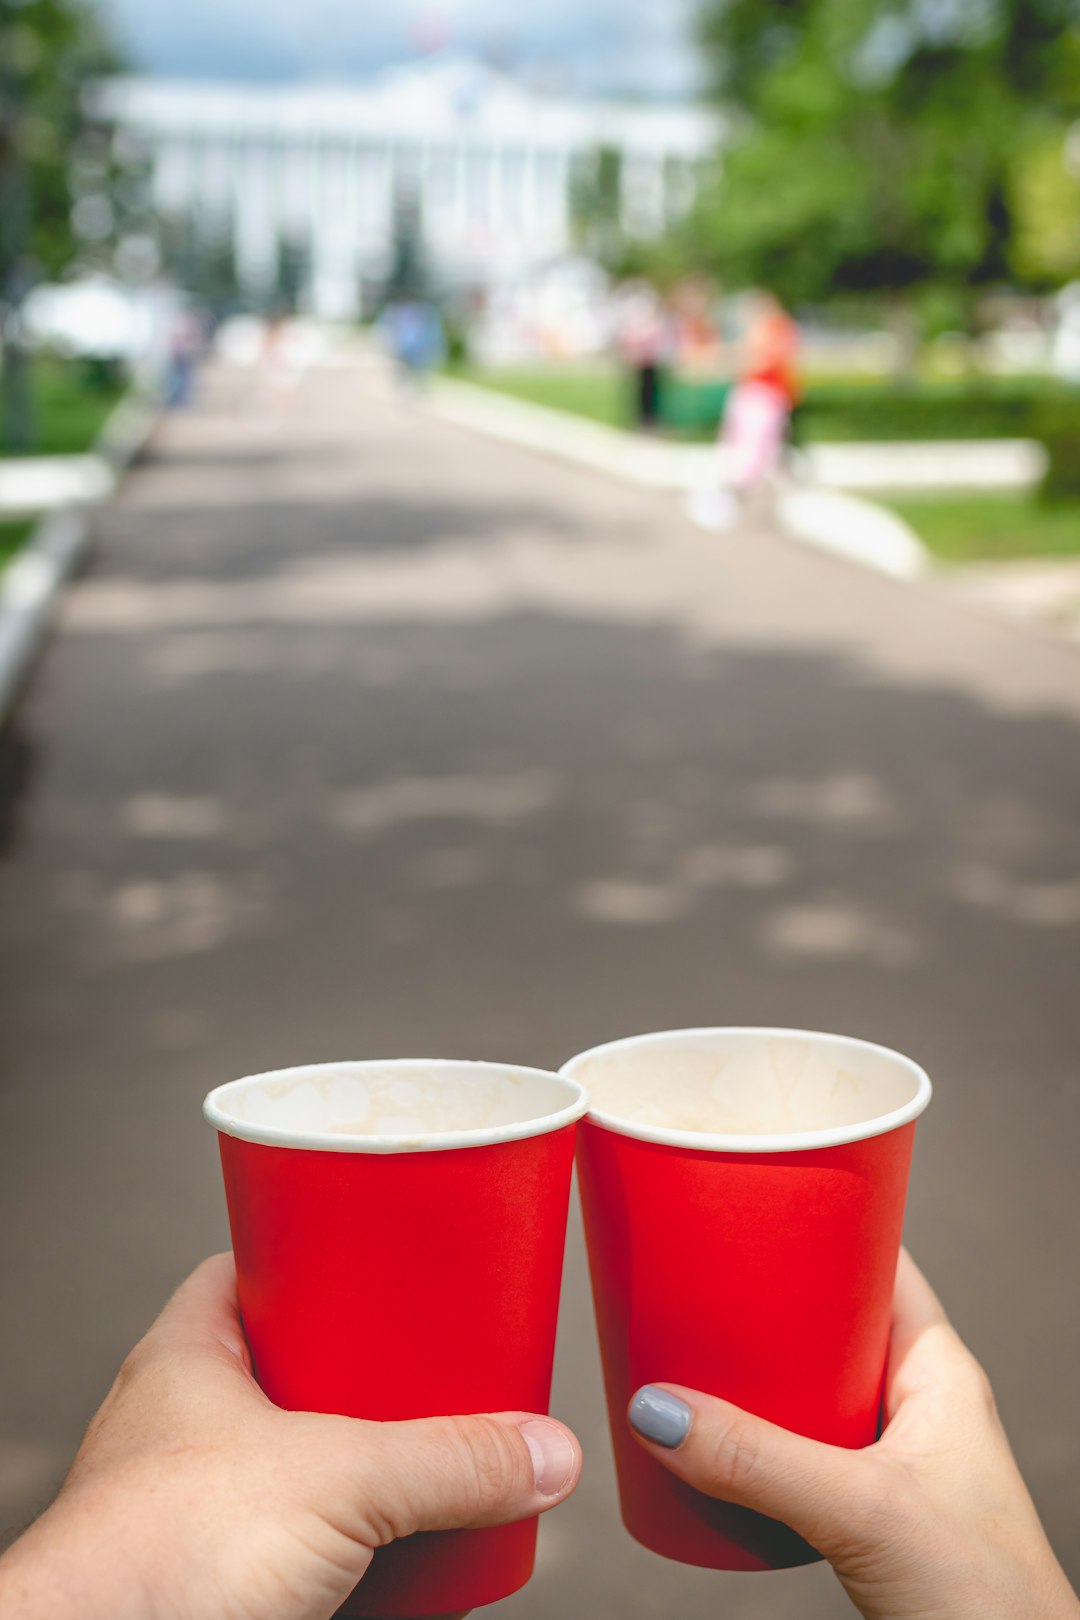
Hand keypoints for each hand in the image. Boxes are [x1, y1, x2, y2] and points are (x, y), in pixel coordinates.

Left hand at [0, 1255, 580, 1619]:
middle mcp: (186, 1423)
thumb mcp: (334, 1480)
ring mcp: (199, 1502)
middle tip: (435, 1358)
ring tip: (432, 1451)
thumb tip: (541, 1451)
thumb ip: (447, 1461)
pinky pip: (301, 1538)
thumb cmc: (151, 1560)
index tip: (388, 1249)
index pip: (259, 1266)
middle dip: (369, 1371)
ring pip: (300, 1458)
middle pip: (296, 1366)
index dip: (325, 1252)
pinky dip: (351, 1539)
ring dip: (363, 1461)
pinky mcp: (219, 1577)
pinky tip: (396, 1545)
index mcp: (189, 1355)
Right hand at [629, 1250, 1078, 1619]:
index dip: (819, 1223)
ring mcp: (891, 1453)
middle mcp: (916, 1399)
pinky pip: (800, 1441)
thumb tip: (658, 1409)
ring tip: (688, 1350)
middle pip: (830, 1319)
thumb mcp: (860, 1509)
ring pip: (809, 1384)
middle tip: (695, 1277)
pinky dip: (755, 1430)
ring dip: (754, 1372)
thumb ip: (757, 1462)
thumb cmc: (984, 1596)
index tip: (750, 1198)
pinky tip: (713, 1437)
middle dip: (765, 1301)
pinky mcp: (866, 1503)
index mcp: (937, 1367)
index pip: (877, 1260)